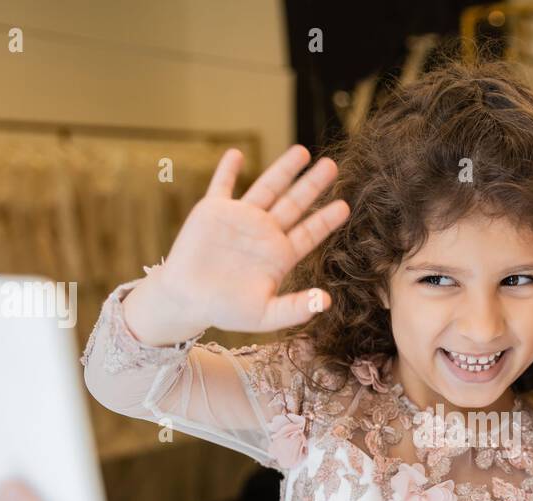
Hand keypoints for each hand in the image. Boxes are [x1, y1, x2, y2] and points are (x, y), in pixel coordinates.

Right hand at [127, 145, 351, 342]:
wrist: (187, 301)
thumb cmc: (225, 311)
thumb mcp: (264, 316)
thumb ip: (295, 309)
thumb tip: (326, 301)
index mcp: (279, 256)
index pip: (309, 234)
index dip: (326, 220)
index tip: (345, 206)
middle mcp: (264, 233)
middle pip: (294, 204)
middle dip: (313, 185)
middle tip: (332, 165)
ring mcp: (240, 219)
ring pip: (267, 188)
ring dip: (284, 169)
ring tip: (302, 151)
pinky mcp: (213, 211)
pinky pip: (222, 185)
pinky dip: (228, 170)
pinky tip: (237, 154)